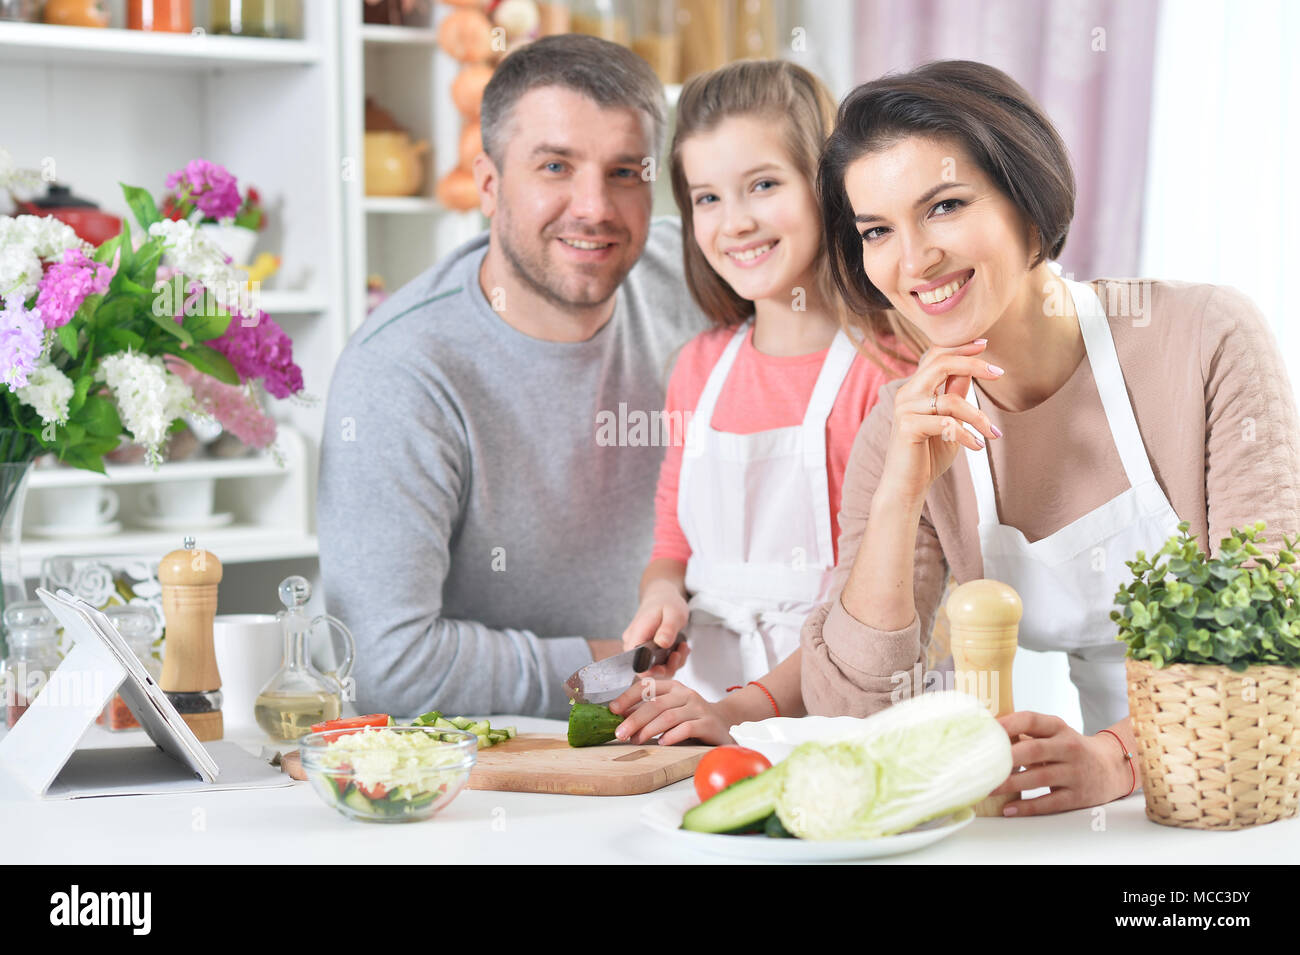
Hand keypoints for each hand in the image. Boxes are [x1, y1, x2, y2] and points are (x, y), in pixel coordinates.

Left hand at [607, 678, 734, 745]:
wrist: (723, 723)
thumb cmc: (690, 718)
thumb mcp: (669, 710)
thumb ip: (648, 711)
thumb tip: (619, 717)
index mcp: (673, 687)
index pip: (646, 686)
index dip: (627, 697)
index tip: (613, 710)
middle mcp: (686, 694)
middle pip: (655, 704)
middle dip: (634, 719)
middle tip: (620, 733)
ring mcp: (698, 708)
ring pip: (668, 716)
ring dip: (648, 730)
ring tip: (636, 740)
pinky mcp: (708, 724)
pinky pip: (686, 728)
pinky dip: (671, 736)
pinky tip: (662, 743)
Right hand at [621, 581, 690, 677]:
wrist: (661, 596)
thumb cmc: (667, 602)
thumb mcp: (673, 613)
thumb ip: (668, 628)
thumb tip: (662, 643)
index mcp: (637, 634)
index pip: (636, 663)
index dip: (650, 671)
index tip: (666, 666)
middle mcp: (633, 643)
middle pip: (646, 669)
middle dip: (667, 667)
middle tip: (680, 652)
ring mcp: (639, 648)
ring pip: (654, 667)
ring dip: (672, 662)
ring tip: (682, 647)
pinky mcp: (646, 650)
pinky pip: (657, 662)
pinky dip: (671, 659)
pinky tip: (679, 648)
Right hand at [882, 339, 1004, 503]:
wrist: (907, 485)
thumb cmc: (929, 454)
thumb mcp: (949, 420)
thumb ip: (955, 394)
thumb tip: (972, 369)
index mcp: (916, 388)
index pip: (935, 355)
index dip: (959, 346)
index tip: (984, 343)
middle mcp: (907, 393)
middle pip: (941, 364)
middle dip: (973, 364)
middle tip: (999, 373)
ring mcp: (905, 409)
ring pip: (951, 400)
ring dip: (978, 417)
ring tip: (992, 434)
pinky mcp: (907, 427)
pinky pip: (946, 424)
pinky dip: (967, 435)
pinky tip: (977, 446)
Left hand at [989, 711, 1131, 815]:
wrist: (1112, 766)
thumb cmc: (1070, 748)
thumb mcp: (1054, 734)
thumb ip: (1026, 734)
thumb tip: (986, 736)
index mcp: (1058, 728)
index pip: (1031, 720)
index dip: (1008, 723)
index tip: (986, 728)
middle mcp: (1068, 748)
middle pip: (1033, 750)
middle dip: (1006, 757)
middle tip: (981, 764)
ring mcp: (1075, 773)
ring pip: (1039, 778)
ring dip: (1011, 784)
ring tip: (988, 788)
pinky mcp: (1078, 796)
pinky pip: (1049, 802)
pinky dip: (1027, 807)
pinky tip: (1009, 808)